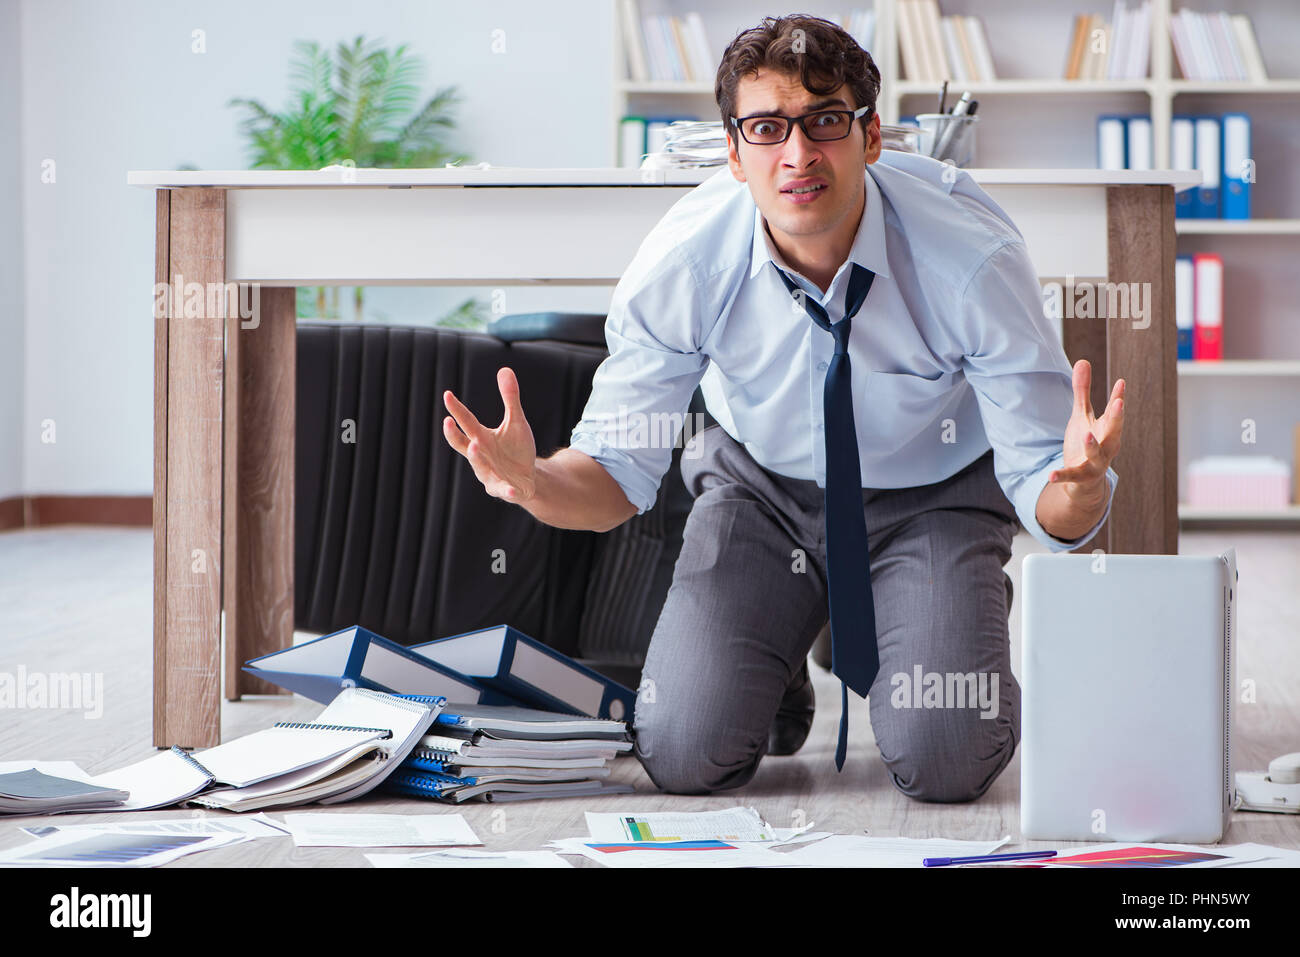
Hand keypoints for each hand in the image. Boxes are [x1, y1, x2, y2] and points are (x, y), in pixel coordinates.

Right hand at [442, 367, 537, 503]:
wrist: (528, 479)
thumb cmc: (516, 449)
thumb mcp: (516, 421)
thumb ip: (510, 398)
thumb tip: (504, 369)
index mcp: (481, 438)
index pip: (466, 422)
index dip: (456, 410)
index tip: (447, 394)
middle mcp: (481, 456)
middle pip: (464, 445)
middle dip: (454, 435)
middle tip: (447, 422)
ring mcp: (490, 474)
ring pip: (480, 467)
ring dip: (477, 457)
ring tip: (476, 445)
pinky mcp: (503, 489)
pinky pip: (503, 490)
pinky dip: (506, 490)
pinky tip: (511, 489)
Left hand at [1049, 359, 1123, 503]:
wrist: (1084, 482)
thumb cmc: (1086, 443)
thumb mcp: (1082, 416)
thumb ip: (1082, 391)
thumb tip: (1083, 360)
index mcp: (1108, 429)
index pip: (1115, 412)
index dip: (1118, 397)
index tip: (1121, 382)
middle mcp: (1107, 446)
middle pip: (1114, 431)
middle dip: (1117, 418)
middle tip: (1119, 403)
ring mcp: (1096, 463)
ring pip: (1097, 454)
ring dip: (1092, 445)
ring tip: (1086, 434)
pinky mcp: (1082, 477)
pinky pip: (1072, 476)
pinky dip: (1062, 475)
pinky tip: (1051, 475)